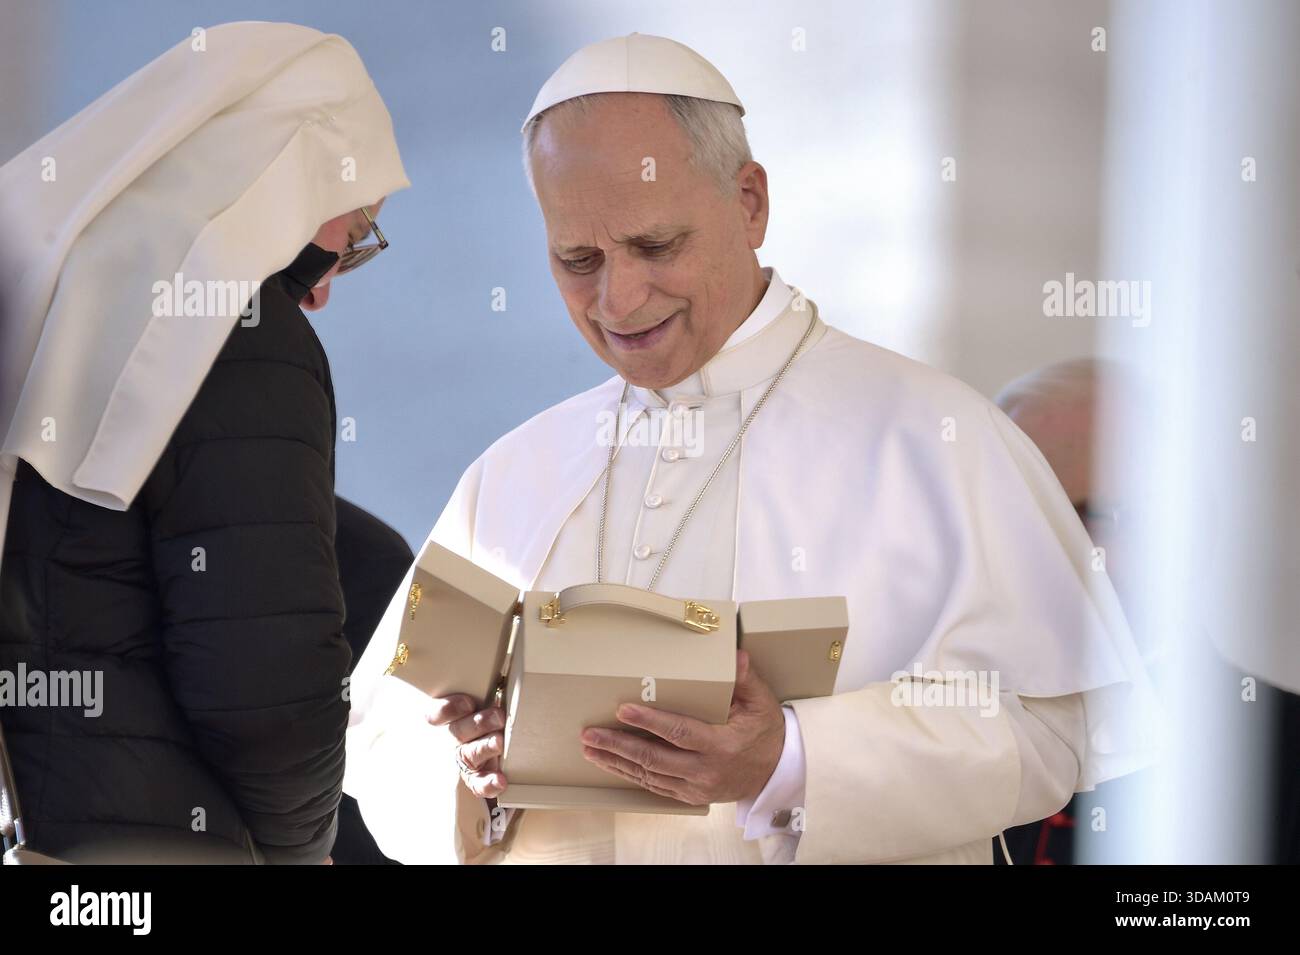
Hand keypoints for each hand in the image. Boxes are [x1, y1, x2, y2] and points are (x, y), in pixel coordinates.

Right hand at [428, 694, 507, 798]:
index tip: (468, 703)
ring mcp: (466, 761)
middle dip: (479, 723)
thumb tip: (503, 667)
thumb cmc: (493, 718)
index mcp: (454, 718)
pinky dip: (489, 783)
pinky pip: (479, 784)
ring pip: (469, 754)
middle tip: (498, 717)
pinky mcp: (477, 779)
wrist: (504, 750)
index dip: (449, 709)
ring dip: (485, 747)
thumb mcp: (488, 702)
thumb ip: (487, 692)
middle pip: (458, 732)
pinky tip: (500, 780)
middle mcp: (456, 740)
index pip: (438, 713)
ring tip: (500, 741)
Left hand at [580, 650, 785, 805]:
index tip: (623, 710)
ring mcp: (695, 787)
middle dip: (619, 745)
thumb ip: (745, 679)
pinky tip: (611, 763)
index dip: (650, 722)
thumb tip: (736, 655)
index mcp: (721, 745)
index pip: (679, 732)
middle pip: (654, 758)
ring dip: (617, 762)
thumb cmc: (765, 733)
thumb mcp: (761, 703)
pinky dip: (630, 774)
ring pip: (649, 775)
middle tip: (591, 734)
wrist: (776, 774)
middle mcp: (705, 770)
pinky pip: (654, 786)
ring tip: (590, 748)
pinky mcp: (688, 796)